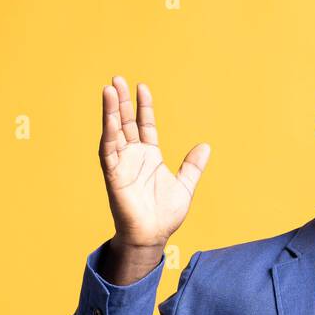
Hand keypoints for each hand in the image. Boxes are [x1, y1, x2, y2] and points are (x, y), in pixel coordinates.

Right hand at [99, 75, 209, 254]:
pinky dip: (108, 133)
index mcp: (150, 157)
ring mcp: (122, 164)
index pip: (144, 125)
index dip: (143, 106)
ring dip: (111, 111)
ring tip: (109, 88)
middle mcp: (133, 157)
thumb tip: (206, 147)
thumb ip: (192, 166)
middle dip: (121, 101)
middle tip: (117, 79)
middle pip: (126, 123)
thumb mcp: (185, 186)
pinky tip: (109, 117)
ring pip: (114, 132)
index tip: (142, 87)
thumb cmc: (165, 215)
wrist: (153, 236)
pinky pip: (109, 150)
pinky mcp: (113, 174)